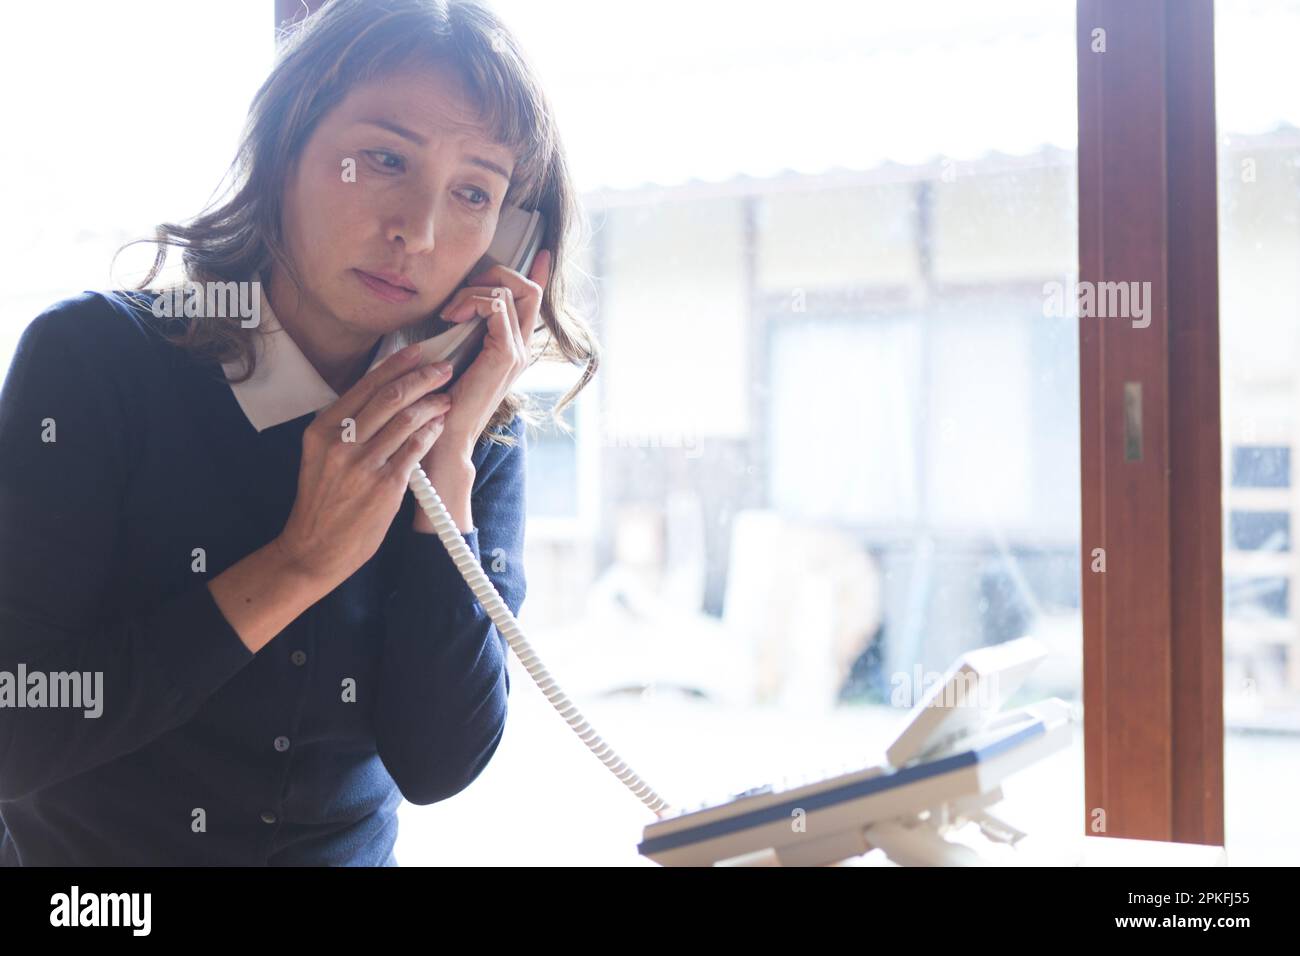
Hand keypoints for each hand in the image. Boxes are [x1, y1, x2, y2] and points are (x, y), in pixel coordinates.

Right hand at [275, 344, 455, 588]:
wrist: (314, 547)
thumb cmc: (322, 501)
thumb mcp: (319, 455)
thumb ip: (343, 427)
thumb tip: (380, 394)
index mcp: (321, 430)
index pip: (365, 385)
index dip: (396, 365)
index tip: (418, 351)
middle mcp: (340, 443)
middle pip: (390, 396)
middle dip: (423, 377)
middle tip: (443, 368)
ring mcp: (363, 464)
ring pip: (407, 419)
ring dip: (433, 403)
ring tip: (447, 397)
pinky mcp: (385, 485)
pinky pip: (415, 448)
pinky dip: (431, 431)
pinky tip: (440, 424)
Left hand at [427, 248, 550, 460]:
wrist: (448, 433)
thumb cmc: (444, 399)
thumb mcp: (457, 356)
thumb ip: (466, 332)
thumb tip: (456, 308)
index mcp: (514, 346)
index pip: (535, 301)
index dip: (541, 274)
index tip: (543, 254)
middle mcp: (522, 346)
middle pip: (528, 287)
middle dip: (495, 273)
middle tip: (463, 291)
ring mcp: (517, 350)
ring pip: (509, 290)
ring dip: (473, 291)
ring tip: (450, 312)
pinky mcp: (506, 353)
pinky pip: (497, 305)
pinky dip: (472, 302)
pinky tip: (452, 318)